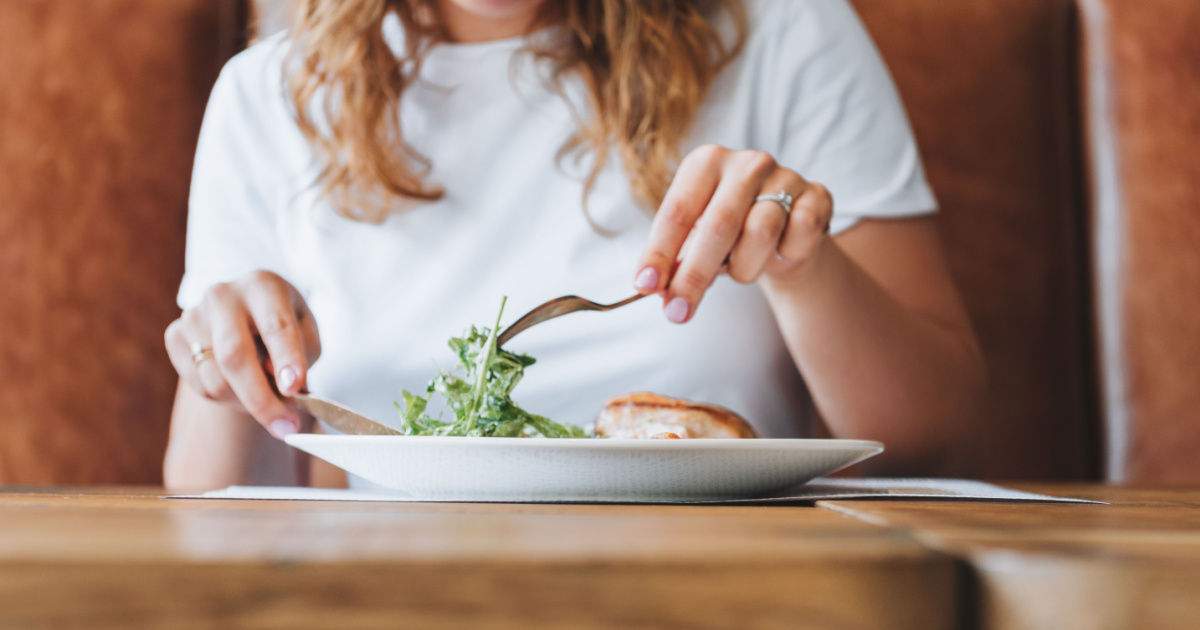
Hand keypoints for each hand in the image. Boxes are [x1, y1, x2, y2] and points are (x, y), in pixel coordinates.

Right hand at [164, 271, 320, 437]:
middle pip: (235, 355)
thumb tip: (282, 381)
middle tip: (286, 427)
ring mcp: (194, 315)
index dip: (286, 358)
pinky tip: (241, 387)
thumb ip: (302, 354)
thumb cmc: (282, 327)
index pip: (276, 325)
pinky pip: (199, 386)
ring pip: (216, 379)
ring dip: (247, 404)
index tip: (295, 387)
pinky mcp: (175, 336)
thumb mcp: (306, 333)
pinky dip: (226, 400)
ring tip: (268, 401)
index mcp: (263, 285)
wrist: (245, 317)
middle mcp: (223, 295)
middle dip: (261, 399)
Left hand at [633, 144, 832, 322]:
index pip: (676, 211)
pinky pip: (801, 233)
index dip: (658, 252)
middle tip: (678, 313)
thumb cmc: (729, 237)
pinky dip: (787, 255)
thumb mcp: (694, 244)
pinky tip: (780, 255)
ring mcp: (785, 176)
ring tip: (741, 270)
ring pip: (762, 232)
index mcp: (705, 163)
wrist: (786, 235)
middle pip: (718, 224)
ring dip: (745, 267)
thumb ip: (674, 262)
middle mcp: (746, 162)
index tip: (645, 287)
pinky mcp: (817, 195)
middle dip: (695, 275)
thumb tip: (653, 287)